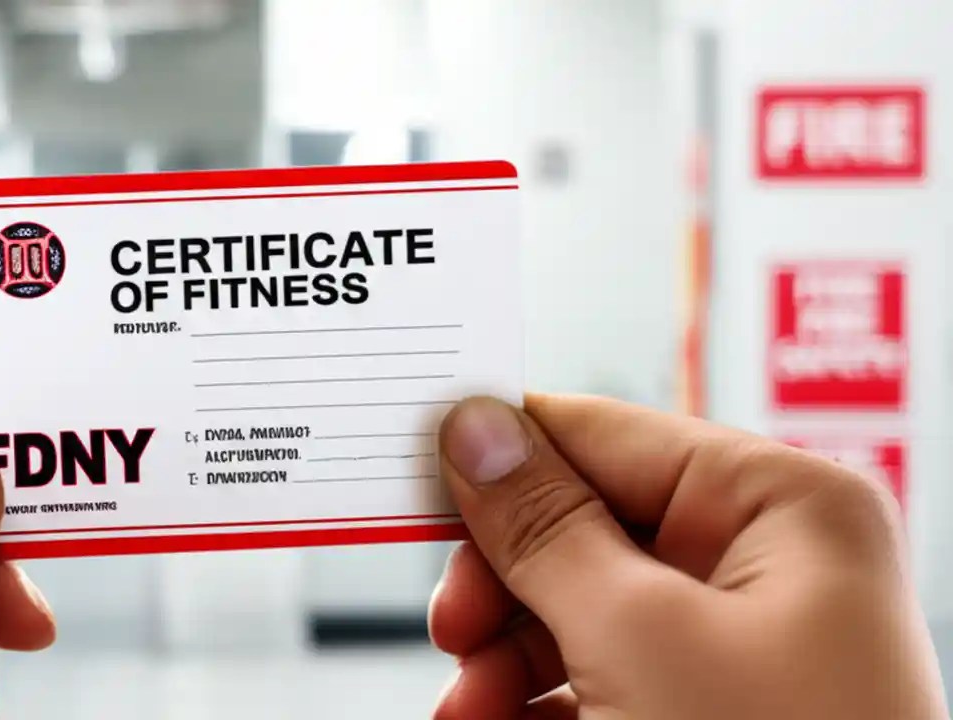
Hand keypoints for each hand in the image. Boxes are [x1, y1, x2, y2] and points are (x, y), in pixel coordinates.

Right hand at [429, 396, 945, 718]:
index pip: (601, 433)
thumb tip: (474, 429)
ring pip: (574, 611)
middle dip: (501, 588)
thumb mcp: (640, 639)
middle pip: (578, 528)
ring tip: (468, 713)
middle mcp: (763, 563)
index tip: (408, 471)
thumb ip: (544, 526)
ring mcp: (736, 643)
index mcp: (779, 507)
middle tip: (454, 631)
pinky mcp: (704, 709)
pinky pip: (596, 676)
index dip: (497, 454)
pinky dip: (534, 707)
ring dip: (502, 662)